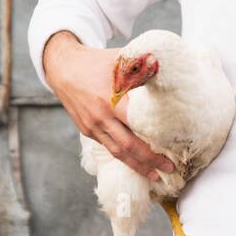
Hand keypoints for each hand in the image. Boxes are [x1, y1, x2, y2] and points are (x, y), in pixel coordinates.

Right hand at [43, 31, 175, 181]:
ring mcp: (92, 126)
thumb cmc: (95, 62)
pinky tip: (136, 162)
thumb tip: (170, 72)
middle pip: (128, 146)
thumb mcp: (119, 61)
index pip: (137, 125)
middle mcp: (100, 117)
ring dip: (137, 165)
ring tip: (154, 174)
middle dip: (149, 161)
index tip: (173, 146)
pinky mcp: (86, 130)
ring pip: (117, 152)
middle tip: (169, 168)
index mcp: (110, 99)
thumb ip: (142, 68)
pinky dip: (123, 156)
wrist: (63, 67)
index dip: (154, 139)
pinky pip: (107, 146)